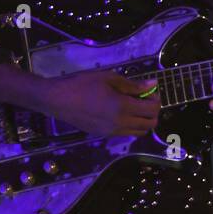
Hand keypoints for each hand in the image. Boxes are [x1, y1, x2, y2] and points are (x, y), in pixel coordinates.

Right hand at [42, 70, 159, 136]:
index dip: (156, 100)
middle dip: (153, 112)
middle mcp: (119, 123)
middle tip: (145, 99)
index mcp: (122, 107)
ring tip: (135, 106)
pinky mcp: (102, 135)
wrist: (56, 100)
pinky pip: (125, 134)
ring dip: (143, 121)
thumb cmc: (82, 84)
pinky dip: (131, 126)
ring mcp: (110, 132)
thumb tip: (152, 85)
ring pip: (139, 132)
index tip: (150, 91)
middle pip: (149, 125)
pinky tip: (122, 112)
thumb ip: (132, 84)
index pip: (151, 110)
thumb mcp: (109, 78)